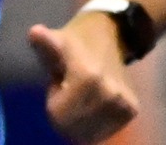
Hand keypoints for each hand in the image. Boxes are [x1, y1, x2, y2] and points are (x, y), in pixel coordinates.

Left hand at [28, 16, 139, 142]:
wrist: (109, 38)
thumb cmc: (73, 43)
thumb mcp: (54, 41)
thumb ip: (44, 44)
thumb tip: (34, 32)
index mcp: (89, 78)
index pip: (57, 116)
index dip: (54, 100)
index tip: (60, 82)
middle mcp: (111, 95)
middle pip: (72, 128)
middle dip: (65, 112)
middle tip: (70, 89)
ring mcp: (124, 105)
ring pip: (88, 134)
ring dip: (79, 118)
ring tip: (82, 94)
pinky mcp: (132, 111)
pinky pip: (102, 133)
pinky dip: (93, 124)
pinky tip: (94, 103)